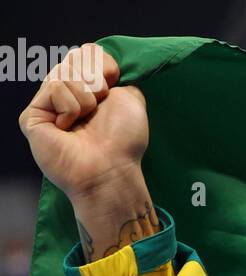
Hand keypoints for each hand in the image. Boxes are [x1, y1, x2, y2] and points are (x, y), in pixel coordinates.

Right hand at [18, 44, 147, 199]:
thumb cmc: (123, 141)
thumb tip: (103, 62)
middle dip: (95, 82)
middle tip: (99, 111)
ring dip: (85, 98)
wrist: (111, 169)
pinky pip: (53, 89)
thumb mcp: (131, 99)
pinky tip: (68, 128)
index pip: (87, 52)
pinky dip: (69, 108)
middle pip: (75, 58)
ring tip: (85, 122)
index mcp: (87, 89)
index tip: (113, 89)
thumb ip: (118, 76)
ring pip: (64, 73)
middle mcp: (66, 94)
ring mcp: (47, 104)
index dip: (104, 67)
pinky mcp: (32, 116)